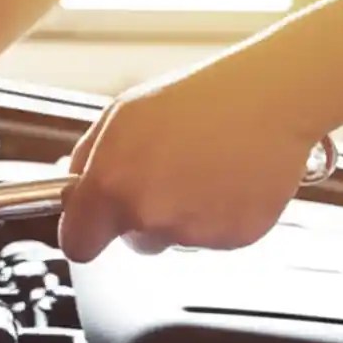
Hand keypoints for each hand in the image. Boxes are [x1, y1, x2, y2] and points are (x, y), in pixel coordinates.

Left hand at [58, 73, 326, 261]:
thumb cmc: (199, 98)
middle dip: (144, 219)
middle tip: (170, 175)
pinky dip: (219, 217)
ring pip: (176, 240)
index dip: (86, 234)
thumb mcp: (123, 114)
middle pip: (135, 243)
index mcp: (112, 185)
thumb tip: (73, 190)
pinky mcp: (234, 238)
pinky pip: (214, 239)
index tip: (96, 226)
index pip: (78, 244)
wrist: (269, 97)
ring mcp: (194, 232)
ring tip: (205, 169)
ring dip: (183, 216)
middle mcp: (150, 215)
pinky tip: (228, 179)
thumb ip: (89, 159)